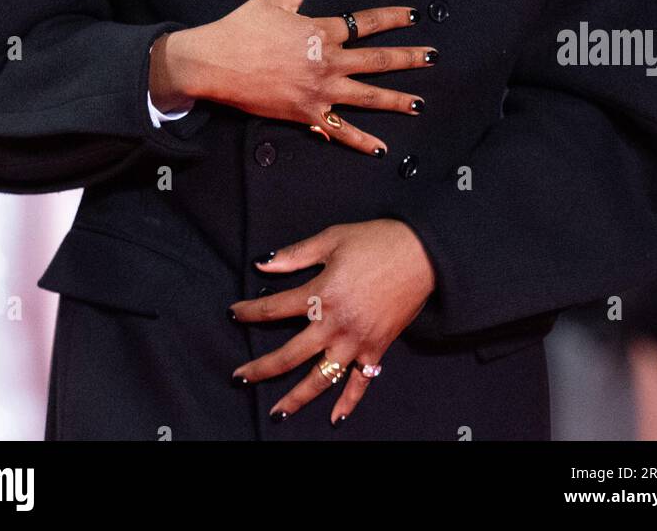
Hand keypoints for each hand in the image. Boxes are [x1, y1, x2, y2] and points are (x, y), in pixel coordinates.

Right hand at [152, 0, 436, 154]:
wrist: (213, 64)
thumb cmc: (241, 28)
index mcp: (320, 31)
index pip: (367, 22)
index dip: (393, 17)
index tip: (414, 15)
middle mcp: (327, 62)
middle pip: (377, 60)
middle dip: (408, 58)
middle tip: (433, 57)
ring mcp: (319, 91)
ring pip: (367, 96)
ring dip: (396, 99)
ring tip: (420, 103)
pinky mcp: (306, 114)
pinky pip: (339, 130)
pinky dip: (360, 140)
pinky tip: (381, 147)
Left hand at [228, 219, 436, 425]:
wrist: (422, 254)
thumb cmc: (376, 241)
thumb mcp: (332, 239)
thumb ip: (295, 255)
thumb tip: (262, 264)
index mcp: (321, 294)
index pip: (274, 309)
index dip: (249, 312)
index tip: (234, 314)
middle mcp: (335, 324)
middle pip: (289, 354)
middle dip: (260, 369)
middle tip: (239, 377)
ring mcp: (356, 342)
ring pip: (320, 378)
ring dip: (297, 397)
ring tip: (277, 412)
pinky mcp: (377, 349)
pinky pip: (361, 383)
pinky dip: (349, 402)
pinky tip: (334, 417)